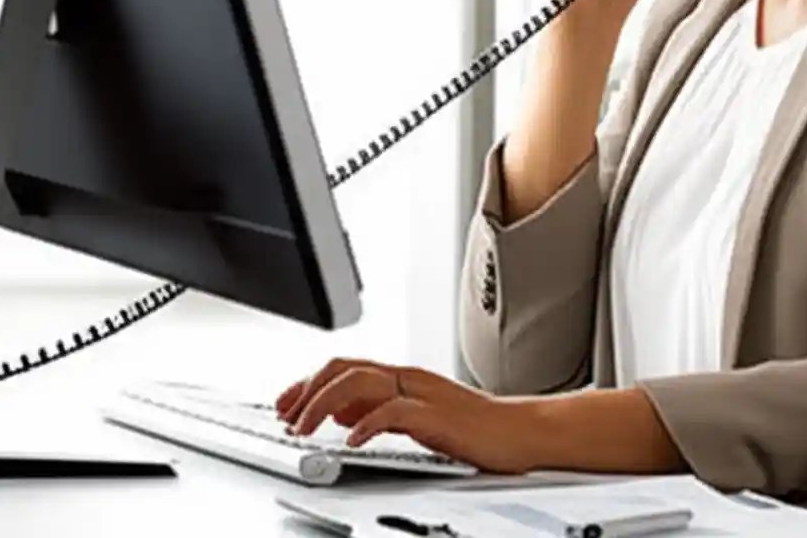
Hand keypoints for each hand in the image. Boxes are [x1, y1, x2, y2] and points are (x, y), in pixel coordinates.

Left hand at [275, 359, 540, 474]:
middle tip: (286, 416)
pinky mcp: (437, 416)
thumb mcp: (417, 417)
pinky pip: (393, 411)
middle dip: (307, 390)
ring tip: (305, 429)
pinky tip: (351, 441)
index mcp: (403, 376)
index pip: (344, 366)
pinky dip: (366, 424)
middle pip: (344, 367)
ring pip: (360, 382)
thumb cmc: (477, 427)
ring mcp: (423, 394)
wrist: (522, 432)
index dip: (307, 383)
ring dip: (324, 404)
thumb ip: (380, 410)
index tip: (284, 404)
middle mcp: (409, 378)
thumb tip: (342, 413)